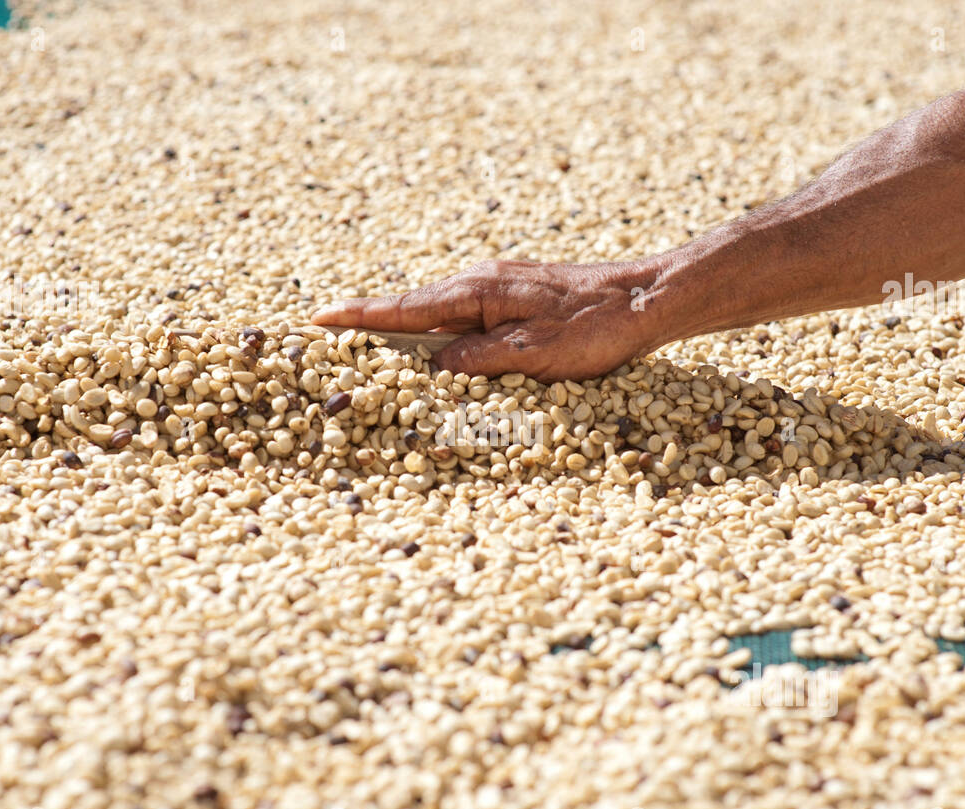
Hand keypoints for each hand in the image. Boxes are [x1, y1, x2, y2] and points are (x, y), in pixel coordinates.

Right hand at [312, 259, 669, 382]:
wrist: (647, 298)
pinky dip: (439, 330)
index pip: (405, 308)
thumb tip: (435, 370)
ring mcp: (500, 286)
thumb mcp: (536, 354)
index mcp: (478, 292)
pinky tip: (435, 346)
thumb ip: (481, 360)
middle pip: (413, 307)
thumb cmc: (597, 328)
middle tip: (327, 334)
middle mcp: (482, 282)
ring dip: (404, 327)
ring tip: (368, 344)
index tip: (316, 319)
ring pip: (438, 311)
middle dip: (370, 322)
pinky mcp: (518, 296)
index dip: (360, 317)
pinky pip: (463, 315)